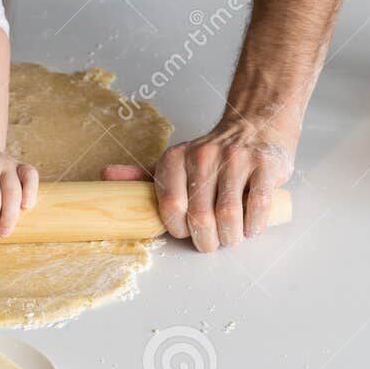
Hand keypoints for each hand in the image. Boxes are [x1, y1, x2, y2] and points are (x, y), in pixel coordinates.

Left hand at [105, 121, 293, 252]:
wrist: (253, 126)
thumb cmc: (210, 156)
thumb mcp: (173, 164)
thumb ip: (141, 176)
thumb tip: (105, 176)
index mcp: (175, 157)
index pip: (171, 206)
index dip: (179, 229)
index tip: (186, 232)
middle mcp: (204, 155)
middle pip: (201, 216)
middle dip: (207, 240)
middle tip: (212, 242)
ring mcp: (237, 158)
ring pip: (229, 215)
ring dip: (231, 236)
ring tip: (231, 236)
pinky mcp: (264, 164)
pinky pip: (259, 206)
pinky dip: (254, 225)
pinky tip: (251, 226)